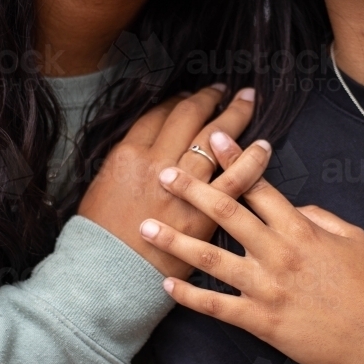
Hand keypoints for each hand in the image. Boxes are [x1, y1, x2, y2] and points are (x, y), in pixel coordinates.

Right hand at [79, 85, 272, 278]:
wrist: (107, 274)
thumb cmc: (100, 239)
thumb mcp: (100, 190)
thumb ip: (123, 166)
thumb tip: (141, 150)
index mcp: (127, 154)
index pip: (159, 115)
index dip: (178, 101)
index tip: (190, 97)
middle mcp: (155, 161)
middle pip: (188, 116)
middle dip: (208, 98)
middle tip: (224, 90)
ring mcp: (182, 187)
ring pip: (213, 138)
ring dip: (234, 116)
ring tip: (246, 101)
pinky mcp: (204, 213)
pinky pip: (235, 177)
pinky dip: (252, 158)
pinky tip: (263, 146)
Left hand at [137, 132, 363, 363]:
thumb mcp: (353, 238)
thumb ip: (320, 216)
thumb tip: (293, 206)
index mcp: (300, 228)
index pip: (259, 186)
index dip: (234, 160)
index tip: (213, 138)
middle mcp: (278, 252)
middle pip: (227, 211)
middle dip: (193, 188)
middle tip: (165, 173)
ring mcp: (266, 287)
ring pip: (211, 257)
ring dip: (175, 240)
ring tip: (145, 226)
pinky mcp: (261, 320)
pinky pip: (217, 306)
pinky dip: (190, 297)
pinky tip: (167, 286)